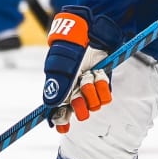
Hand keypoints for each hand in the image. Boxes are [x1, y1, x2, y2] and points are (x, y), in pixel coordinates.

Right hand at [42, 7, 109, 131]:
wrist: (89, 31)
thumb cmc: (71, 47)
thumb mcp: (60, 65)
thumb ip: (56, 87)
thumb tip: (52, 107)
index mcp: (60, 89)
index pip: (59, 111)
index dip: (61, 121)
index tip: (63, 127)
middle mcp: (75, 90)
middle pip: (79, 112)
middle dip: (80, 106)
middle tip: (78, 95)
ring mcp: (90, 87)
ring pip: (94, 105)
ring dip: (92, 92)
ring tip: (89, 76)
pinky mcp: (103, 82)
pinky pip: (106, 96)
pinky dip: (103, 87)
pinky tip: (98, 75)